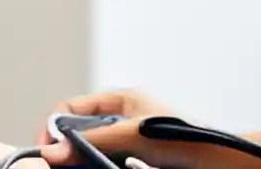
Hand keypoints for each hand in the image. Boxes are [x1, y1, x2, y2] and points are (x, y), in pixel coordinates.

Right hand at [37, 90, 202, 166]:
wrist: (213, 160)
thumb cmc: (184, 138)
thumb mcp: (131, 135)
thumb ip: (91, 141)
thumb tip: (51, 151)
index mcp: (121, 99)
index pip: (70, 108)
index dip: (54, 128)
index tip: (47, 151)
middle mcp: (121, 117)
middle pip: (76, 132)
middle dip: (67, 149)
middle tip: (61, 167)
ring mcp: (125, 138)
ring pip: (87, 150)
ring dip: (82, 160)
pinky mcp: (130, 157)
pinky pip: (101, 161)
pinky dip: (96, 166)